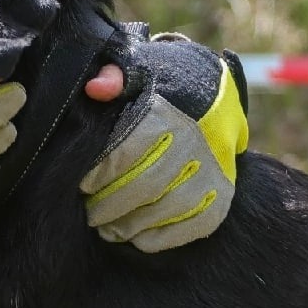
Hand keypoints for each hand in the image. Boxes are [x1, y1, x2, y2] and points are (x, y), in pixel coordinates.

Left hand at [79, 34, 249, 251]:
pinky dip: (167, 237)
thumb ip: (112, 74)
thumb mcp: (136, 68)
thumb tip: (96, 89)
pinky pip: (198, 222)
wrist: (212, 88)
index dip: (102, 172)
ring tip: (109, 230)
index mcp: (170, 109)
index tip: (83, 184)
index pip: (129, 149)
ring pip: (170, 207)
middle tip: (90, 214)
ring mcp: (215, 167)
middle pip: (147, 184)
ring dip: (134, 225)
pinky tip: (140, 239)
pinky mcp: (224, 190)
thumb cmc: (161, 84)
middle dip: (111, 204)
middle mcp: (197, 139)